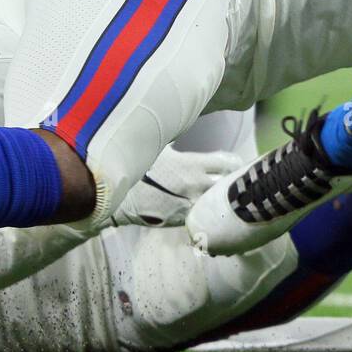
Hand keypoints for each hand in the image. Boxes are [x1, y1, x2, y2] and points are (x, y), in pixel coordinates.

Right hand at [113, 147, 245, 226]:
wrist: (114, 196)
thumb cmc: (135, 167)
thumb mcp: (157, 149)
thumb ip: (173, 143)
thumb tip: (177, 131)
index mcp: (192, 164)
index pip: (227, 163)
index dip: (234, 163)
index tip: (236, 164)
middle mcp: (195, 185)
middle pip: (227, 185)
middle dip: (231, 182)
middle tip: (234, 181)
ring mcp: (189, 205)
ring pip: (216, 203)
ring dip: (219, 199)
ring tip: (223, 198)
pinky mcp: (180, 220)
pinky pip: (201, 217)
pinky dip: (205, 213)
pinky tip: (204, 211)